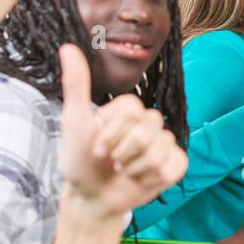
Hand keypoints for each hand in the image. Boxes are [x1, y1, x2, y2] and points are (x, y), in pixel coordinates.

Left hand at [58, 44, 187, 221]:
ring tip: (123, 171)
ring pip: (157, 151)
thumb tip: (67, 47)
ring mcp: (165, 143)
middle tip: (110, 160)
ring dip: (133, 168)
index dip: (111, 133)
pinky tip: (140, 180)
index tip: (97, 146)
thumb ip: (76, 84)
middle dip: (121, 152)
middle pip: (145, 131)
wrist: (91, 196)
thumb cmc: (81, 158)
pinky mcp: (176, 165)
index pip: (132, 110)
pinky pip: (171, 167)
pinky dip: (150, 178)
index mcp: (130, 109)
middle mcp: (150, 123)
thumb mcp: (74, 121)